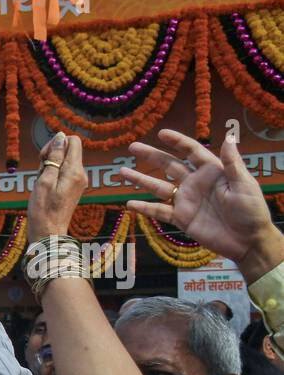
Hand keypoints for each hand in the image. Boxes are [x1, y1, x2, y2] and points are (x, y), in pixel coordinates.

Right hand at [27, 132, 86, 239]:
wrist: (48, 233)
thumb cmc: (43, 210)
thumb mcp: (44, 181)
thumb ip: (53, 157)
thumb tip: (60, 136)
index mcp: (74, 171)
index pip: (72, 141)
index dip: (55, 144)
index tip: (44, 158)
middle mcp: (80, 174)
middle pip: (68, 149)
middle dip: (51, 155)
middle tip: (40, 171)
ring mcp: (78, 181)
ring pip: (64, 160)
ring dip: (50, 166)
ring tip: (42, 182)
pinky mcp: (73, 187)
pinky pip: (63, 171)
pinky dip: (52, 174)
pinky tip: (45, 186)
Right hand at [121, 128, 283, 279]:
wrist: (247, 240)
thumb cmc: (251, 210)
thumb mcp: (244, 184)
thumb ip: (232, 163)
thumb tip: (228, 137)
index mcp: (211, 171)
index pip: (191, 151)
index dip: (177, 141)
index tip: (161, 133)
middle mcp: (195, 183)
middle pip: (168, 165)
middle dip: (151, 155)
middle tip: (132, 147)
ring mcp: (186, 201)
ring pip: (158, 187)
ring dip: (141, 179)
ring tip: (123, 172)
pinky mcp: (181, 218)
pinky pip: (159, 211)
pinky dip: (145, 208)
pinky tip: (130, 204)